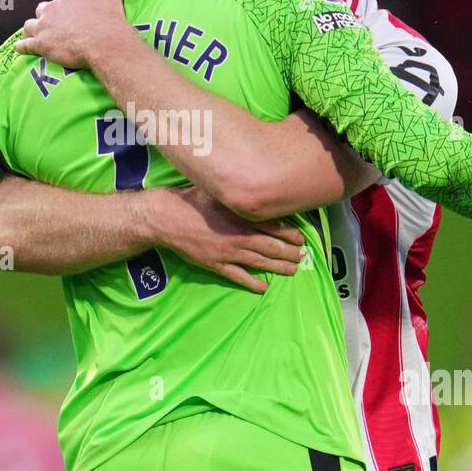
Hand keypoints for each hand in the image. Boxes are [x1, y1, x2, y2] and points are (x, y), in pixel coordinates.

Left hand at [15, 0, 133, 68]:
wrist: (105, 42)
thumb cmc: (109, 16)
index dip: (64, 6)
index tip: (71, 14)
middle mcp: (51, 7)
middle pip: (43, 10)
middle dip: (47, 16)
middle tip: (55, 26)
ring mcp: (44, 26)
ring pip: (30, 26)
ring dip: (32, 29)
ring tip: (34, 35)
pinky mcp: (40, 44)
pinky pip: (25, 45)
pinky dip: (22, 46)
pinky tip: (20, 48)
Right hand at [148, 186, 305, 293]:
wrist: (168, 219)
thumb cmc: (192, 201)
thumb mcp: (218, 191)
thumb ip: (237, 193)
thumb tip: (253, 184)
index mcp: (241, 216)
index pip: (273, 226)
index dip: (289, 234)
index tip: (301, 238)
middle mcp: (239, 236)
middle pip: (271, 246)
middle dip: (289, 252)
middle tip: (303, 256)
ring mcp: (229, 253)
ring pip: (260, 262)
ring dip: (278, 267)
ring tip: (292, 270)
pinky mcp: (217, 264)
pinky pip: (239, 276)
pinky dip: (253, 282)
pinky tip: (264, 287)